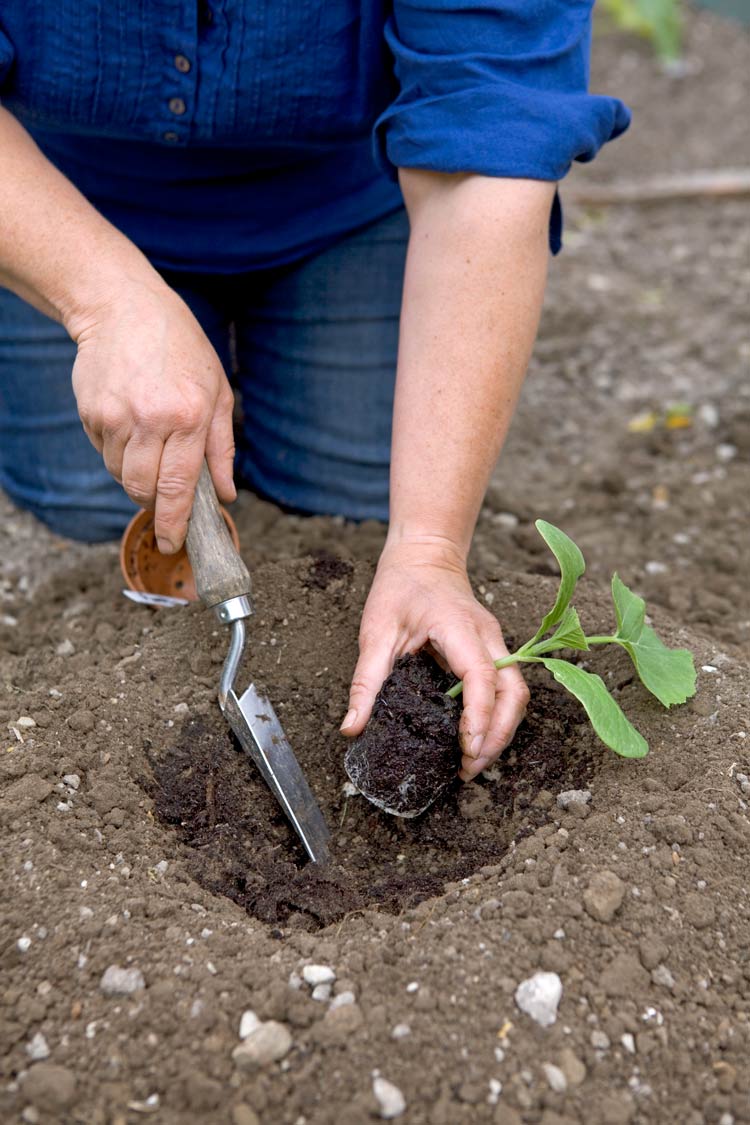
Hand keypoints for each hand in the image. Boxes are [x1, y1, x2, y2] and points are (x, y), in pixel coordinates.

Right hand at [70, 280, 235, 551]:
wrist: (123, 307)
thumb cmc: (181, 348)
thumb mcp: (217, 391)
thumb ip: (222, 449)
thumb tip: (226, 495)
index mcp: (191, 417)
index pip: (179, 487)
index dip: (175, 523)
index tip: (174, 544)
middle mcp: (152, 420)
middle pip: (144, 490)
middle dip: (154, 503)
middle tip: (162, 499)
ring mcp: (117, 417)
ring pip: (122, 475)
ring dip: (136, 475)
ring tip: (150, 444)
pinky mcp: (92, 413)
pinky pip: (105, 452)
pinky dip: (119, 452)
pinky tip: (131, 423)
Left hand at [341, 538, 529, 779]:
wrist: (426, 555)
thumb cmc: (400, 586)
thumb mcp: (375, 631)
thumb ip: (366, 682)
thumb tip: (353, 728)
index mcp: (459, 626)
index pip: (482, 676)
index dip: (479, 716)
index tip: (466, 749)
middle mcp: (487, 636)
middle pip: (513, 691)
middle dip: (497, 735)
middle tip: (468, 768)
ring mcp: (494, 642)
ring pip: (516, 693)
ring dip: (501, 730)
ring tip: (471, 763)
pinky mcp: (492, 650)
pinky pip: (506, 688)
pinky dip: (497, 717)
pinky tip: (474, 738)